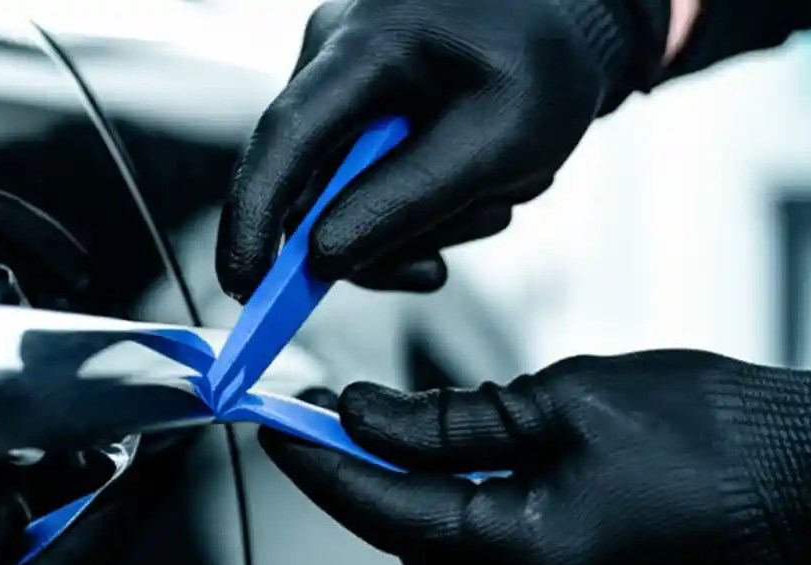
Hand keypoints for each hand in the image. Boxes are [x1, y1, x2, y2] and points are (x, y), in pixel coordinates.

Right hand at [217, 0, 670, 300]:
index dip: (252, 218)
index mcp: (367, 45)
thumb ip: (407, 201)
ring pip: (340, 195)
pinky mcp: (355, 107)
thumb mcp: (497, 144)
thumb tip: (322, 258)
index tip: (242, 289)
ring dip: (413, 223)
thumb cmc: (541, 69)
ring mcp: (340, 81)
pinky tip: (467, 188)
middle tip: (432, 269)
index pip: (284, 138)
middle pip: (311, 182)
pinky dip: (415, 206)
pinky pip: (360, 182)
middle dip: (373, 238)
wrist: (569, 28)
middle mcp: (334, 55)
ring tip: (486, 199)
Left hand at [261, 351, 810, 564]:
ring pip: (456, 558)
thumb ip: (449, 419)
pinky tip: (480, 467)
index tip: (277, 427)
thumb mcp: (562, 399)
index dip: (320, 466)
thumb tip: (365, 418)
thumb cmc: (716, 429)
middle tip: (337, 414)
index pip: (384, 512)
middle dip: (368, 479)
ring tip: (406, 430)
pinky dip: (475, 517)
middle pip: (414, 543)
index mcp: (527, 555)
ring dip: (423, 497)